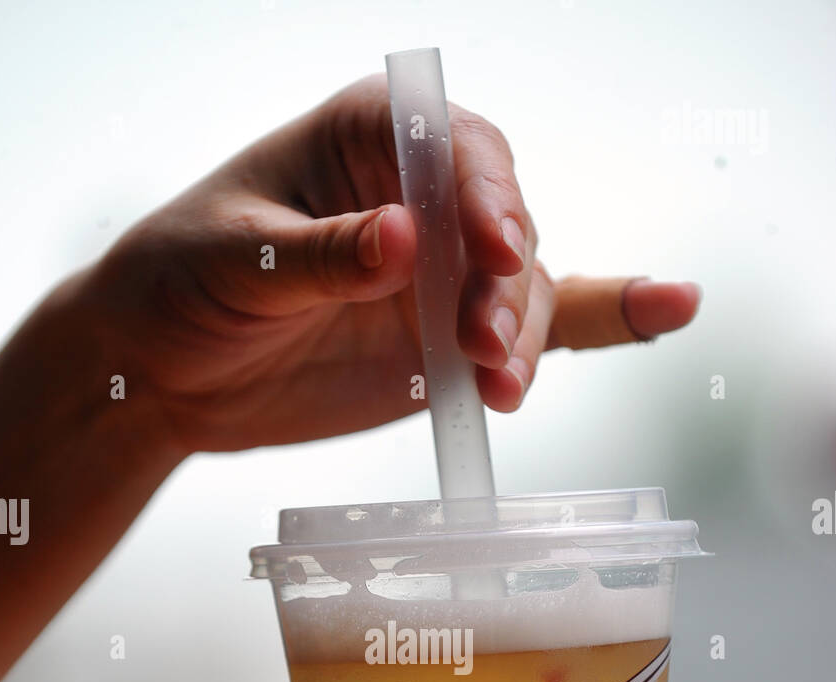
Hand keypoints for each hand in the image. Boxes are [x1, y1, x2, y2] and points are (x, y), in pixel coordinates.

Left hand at [89, 74, 699, 455]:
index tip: (487, 250)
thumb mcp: (233, 262)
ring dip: (520, 338)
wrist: (166, 373)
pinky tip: (669, 309)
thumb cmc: (180, 284)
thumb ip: (319, 256)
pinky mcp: (448, 338)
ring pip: (521, 290)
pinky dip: (601, 322)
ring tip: (496, 388)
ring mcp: (442, 272)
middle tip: (479, 348)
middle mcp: (420, 196)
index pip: (454, 150)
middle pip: (503, 225)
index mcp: (365, 139)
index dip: (483, 196)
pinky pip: (535, 326)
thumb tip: (400, 238)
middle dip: (501, 288)